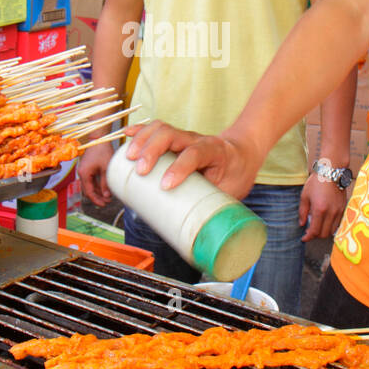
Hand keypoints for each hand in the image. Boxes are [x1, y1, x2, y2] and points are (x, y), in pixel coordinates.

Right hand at [78, 142, 113, 206]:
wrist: (99, 138)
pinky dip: (97, 185)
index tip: (104, 204)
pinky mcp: (87, 168)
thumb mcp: (106, 168)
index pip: (89, 192)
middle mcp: (82, 173)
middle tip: (107, 202)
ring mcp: (84, 170)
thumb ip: (105, 183)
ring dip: (98, 192)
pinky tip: (104, 189)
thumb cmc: (102, 151)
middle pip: (88, 190)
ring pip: (90, 186)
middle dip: (97, 197)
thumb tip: (106, 196)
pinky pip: (91, 180)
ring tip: (107, 197)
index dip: (96, 200)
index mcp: (84, 173)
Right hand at [123, 120, 260, 200]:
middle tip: (140, 171)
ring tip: (129, 157)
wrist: (242, 154)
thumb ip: (213, 210)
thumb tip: (196, 240)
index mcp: (214, 152)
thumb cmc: (235, 176)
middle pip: (172, 134)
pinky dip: (140, 131)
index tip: (166, 186)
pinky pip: (155, 129)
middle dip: (152, 150)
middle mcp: (197, 140)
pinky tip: (127, 135)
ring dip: (142, 140)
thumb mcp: (231, 192)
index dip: (180, 167)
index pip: (195, 153)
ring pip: (161, 128)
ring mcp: (184, 136)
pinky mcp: (175, 138)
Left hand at [300, 173, 346, 240]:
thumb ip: (303, 212)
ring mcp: (339, 211)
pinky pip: (338, 223)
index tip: (304, 238)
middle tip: (309, 233)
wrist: (331, 171)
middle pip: (324, 234)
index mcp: (319, 210)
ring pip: (332, 230)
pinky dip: (331, 226)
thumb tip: (302, 224)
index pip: (315, 231)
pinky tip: (325, 221)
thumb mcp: (305, 196)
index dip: (308, 237)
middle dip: (316, 236)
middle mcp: (331, 212)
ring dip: (324, 232)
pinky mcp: (343, 208)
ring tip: (317, 228)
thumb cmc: (316, 182)